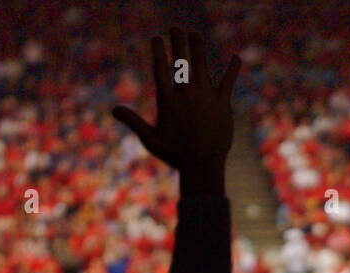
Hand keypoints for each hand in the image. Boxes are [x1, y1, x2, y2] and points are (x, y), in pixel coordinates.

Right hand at [112, 28, 239, 194]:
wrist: (202, 165)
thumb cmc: (174, 154)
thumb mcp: (149, 138)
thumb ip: (132, 120)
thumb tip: (113, 110)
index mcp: (167, 98)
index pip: (160, 65)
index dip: (158, 48)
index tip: (157, 38)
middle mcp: (186, 92)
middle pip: (181, 56)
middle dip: (178, 38)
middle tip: (176, 29)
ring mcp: (205, 95)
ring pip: (202, 61)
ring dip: (198, 45)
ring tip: (194, 36)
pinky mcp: (222, 102)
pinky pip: (228, 81)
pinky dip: (232, 68)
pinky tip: (236, 58)